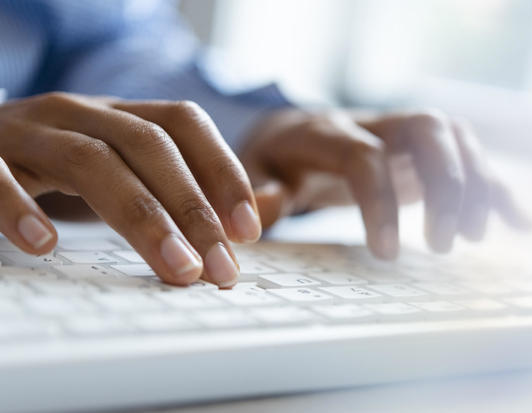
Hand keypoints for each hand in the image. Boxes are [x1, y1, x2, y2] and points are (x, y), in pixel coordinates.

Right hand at [0, 92, 261, 286]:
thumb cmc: (54, 162)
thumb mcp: (118, 166)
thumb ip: (174, 189)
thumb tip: (246, 222)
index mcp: (118, 116)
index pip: (183, 123)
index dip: (223, 170)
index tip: (248, 229)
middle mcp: (79, 113)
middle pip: (148, 145)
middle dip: (193, 209)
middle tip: (220, 267)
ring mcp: (28, 131)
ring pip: (90, 160)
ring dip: (141, 218)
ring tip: (176, 268)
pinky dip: (19, 207)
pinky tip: (45, 243)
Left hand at [241, 109, 530, 258]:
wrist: (293, 133)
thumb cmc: (273, 161)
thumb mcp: (253, 175)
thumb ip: (261, 192)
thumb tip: (265, 212)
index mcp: (326, 132)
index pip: (365, 157)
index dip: (380, 204)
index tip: (387, 255)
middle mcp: (373, 123)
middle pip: (427, 131)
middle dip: (446, 184)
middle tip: (444, 245)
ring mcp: (401, 131)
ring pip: (455, 137)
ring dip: (475, 184)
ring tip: (473, 238)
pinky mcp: (420, 149)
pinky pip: (468, 156)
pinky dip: (496, 187)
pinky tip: (520, 222)